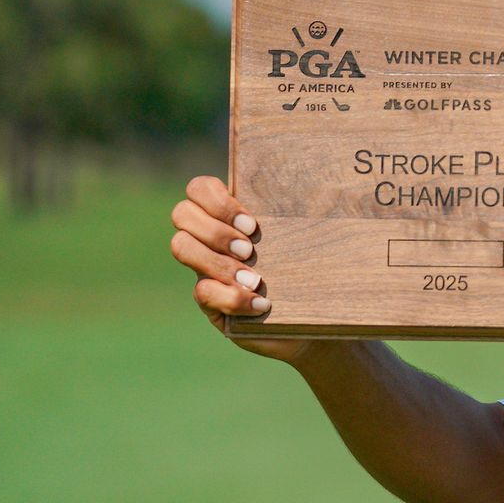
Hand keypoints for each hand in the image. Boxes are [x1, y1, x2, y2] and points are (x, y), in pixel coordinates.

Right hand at [168, 175, 307, 363]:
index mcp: (229, 213)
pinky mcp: (208, 300)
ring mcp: (203, 266)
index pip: (200, 188)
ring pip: (181, 246)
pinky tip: (261, 304)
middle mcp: (209, 235)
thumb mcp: (304, 235)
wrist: (311, 315)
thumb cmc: (310, 266)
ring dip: (218, 263)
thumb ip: (299, 211)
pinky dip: (233, 298)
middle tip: (249, 251)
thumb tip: (322, 190)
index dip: (218, 202)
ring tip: (255, 280)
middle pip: (182, 213)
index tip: (251, 225)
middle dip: (216, 232)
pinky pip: (202, 291)